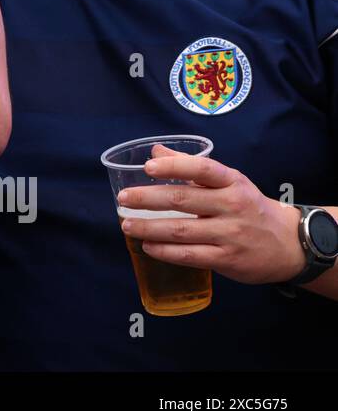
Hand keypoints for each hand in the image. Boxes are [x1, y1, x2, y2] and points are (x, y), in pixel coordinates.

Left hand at [117, 144, 306, 283]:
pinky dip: (165, 251)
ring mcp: (230, 234)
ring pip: (181, 230)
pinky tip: (148, 246)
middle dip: (147, 199)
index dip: (174, 167)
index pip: (202, 169)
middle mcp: (232, 206)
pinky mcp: (227, 259)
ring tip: (127, 225)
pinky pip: (190, 255)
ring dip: (149, 228)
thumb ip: (191, 167)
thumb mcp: (229, 182)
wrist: (288, 244)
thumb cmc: (249, 207)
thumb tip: (156, 151)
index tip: (148, 167)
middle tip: (123, 199)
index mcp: (232, 182)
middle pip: (183, 200)